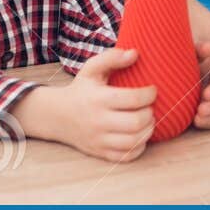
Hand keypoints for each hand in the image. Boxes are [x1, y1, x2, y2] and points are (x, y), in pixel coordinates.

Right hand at [14, 47, 156, 162]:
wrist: (57, 116)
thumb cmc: (81, 89)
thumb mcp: (91, 69)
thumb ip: (112, 57)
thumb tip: (134, 53)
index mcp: (98, 99)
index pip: (132, 99)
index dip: (149, 94)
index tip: (152, 90)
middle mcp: (98, 122)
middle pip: (136, 122)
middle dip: (150, 113)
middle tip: (150, 106)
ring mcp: (99, 140)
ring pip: (133, 141)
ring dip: (148, 130)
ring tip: (148, 119)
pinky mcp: (100, 152)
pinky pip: (126, 156)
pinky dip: (139, 147)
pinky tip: (139, 135)